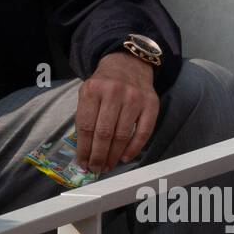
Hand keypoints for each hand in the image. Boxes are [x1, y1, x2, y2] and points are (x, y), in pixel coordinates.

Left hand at [74, 52, 159, 172]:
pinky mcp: (151, 104)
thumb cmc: (104, 83)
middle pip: (103, 133)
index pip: (85, 126)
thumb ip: (85, 117)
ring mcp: (134, 98)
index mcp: (92, 90)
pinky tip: (125, 157)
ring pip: (122, 135)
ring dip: (114, 155)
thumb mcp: (88, 92)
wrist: (128, 63)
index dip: (83, 149)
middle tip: (95, 169)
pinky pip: (143, 132)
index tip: (82, 163)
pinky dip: (134, 149)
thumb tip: (84, 151)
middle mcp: (113, 92)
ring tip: (108, 166)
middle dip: (98, 156)